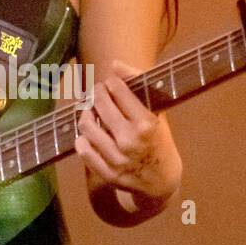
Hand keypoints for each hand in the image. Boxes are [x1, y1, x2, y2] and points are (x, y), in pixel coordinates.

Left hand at [74, 58, 181, 206]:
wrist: (162, 180)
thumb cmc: (159, 140)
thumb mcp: (156, 112)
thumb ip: (137, 85)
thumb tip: (114, 63)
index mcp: (146, 123)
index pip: (116, 90)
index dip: (111, 82)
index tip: (112, 84)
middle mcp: (130, 141)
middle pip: (99, 104)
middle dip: (96, 93)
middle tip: (98, 93)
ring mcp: (117, 159)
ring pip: (86, 126)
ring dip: (86, 113)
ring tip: (91, 111)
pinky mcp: (107, 174)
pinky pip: (83, 150)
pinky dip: (82, 138)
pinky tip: (89, 133)